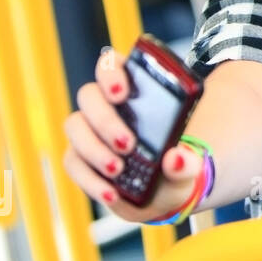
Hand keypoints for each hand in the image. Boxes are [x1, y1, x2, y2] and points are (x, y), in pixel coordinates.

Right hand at [61, 47, 202, 222]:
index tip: (120, 92)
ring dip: (94, 149)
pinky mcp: (79, 158)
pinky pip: (73, 163)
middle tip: (127, 144)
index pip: (112, 65)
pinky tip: (110, 193)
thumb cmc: (175, 167)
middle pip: (89, 95)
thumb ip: (187, 165)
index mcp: (135, 92)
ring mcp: (89, 131)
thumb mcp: (188, 168)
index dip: (111, 72)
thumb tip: (176, 159)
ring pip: (75, 126)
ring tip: (118, 169)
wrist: (163, 194)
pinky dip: (89, 179)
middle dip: (105, 119)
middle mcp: (107, 106)